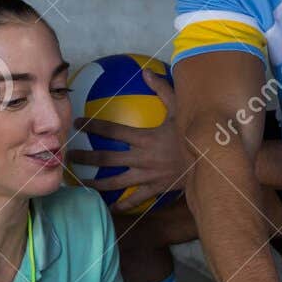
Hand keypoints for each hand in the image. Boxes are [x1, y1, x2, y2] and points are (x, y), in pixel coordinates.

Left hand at [69, 71, 187, 204]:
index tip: (78, 123)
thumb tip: (148, 72)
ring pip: (115, 182)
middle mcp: (141, 158)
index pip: (112, 131)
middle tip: (69, 156)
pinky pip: (136, 199)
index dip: (92, 126)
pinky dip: (123, 205)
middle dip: (85, 158)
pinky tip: (111, 209)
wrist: (212, 164)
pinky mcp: (155, 188)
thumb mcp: (181, 109)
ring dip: (96, 183)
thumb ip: (163, 90)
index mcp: (145, 138)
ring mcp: (147, 176)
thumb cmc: (195, 134)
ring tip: (80, 183)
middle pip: (106, 159)